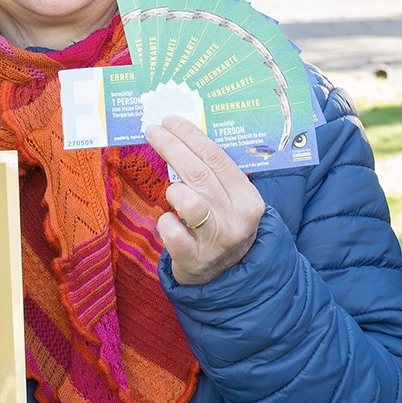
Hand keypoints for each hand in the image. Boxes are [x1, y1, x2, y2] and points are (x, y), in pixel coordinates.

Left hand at [142, 115, 262, 285]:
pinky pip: (170, 230)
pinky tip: (170, 223)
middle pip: (198, 173)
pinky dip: (165, 222)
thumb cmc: (223, 230)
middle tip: (153, 131)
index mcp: (249, 200)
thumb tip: (183, 137)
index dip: (190, 136)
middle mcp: (236, 219)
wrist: (227, 280)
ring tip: (173, 192)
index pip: (218, 158)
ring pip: (187, 201)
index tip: (170, 121)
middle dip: (172, 147)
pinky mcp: (194, 259)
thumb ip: (215, 177)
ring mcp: (215, 241)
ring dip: (174, 190)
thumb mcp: (231, 204)